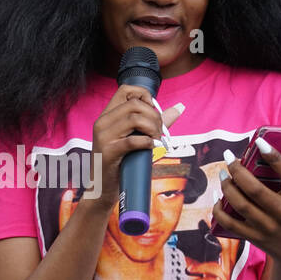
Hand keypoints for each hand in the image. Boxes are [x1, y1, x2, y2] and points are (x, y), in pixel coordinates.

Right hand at [88, 87, 173, 206]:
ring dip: (152, 128)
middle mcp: (102, 122)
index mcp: (107, 116)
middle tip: (158, 131)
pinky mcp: (108, 152)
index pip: (125, 90)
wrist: (101, 190)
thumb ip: (155, 122)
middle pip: (135, 104)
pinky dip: (147, 143)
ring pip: (135, 118)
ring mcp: (103, 137)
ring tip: (155, 140)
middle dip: (154, 116)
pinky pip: (133, 141)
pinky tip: (149, 148)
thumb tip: (179, 108)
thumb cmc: (121, 164)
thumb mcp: (135, 138)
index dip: (145, 96)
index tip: (153, 112)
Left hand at [211, 138, 280, 271]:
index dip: (273, 156)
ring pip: (240, 205)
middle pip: (255, 189)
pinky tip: (218, 199)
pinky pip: (230, 223)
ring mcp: (267, 227)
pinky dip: (219, 211)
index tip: (259, 142)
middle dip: (238, 171)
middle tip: (230, 159)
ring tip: (223, 175)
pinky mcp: (254, 237)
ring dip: (227, 187)